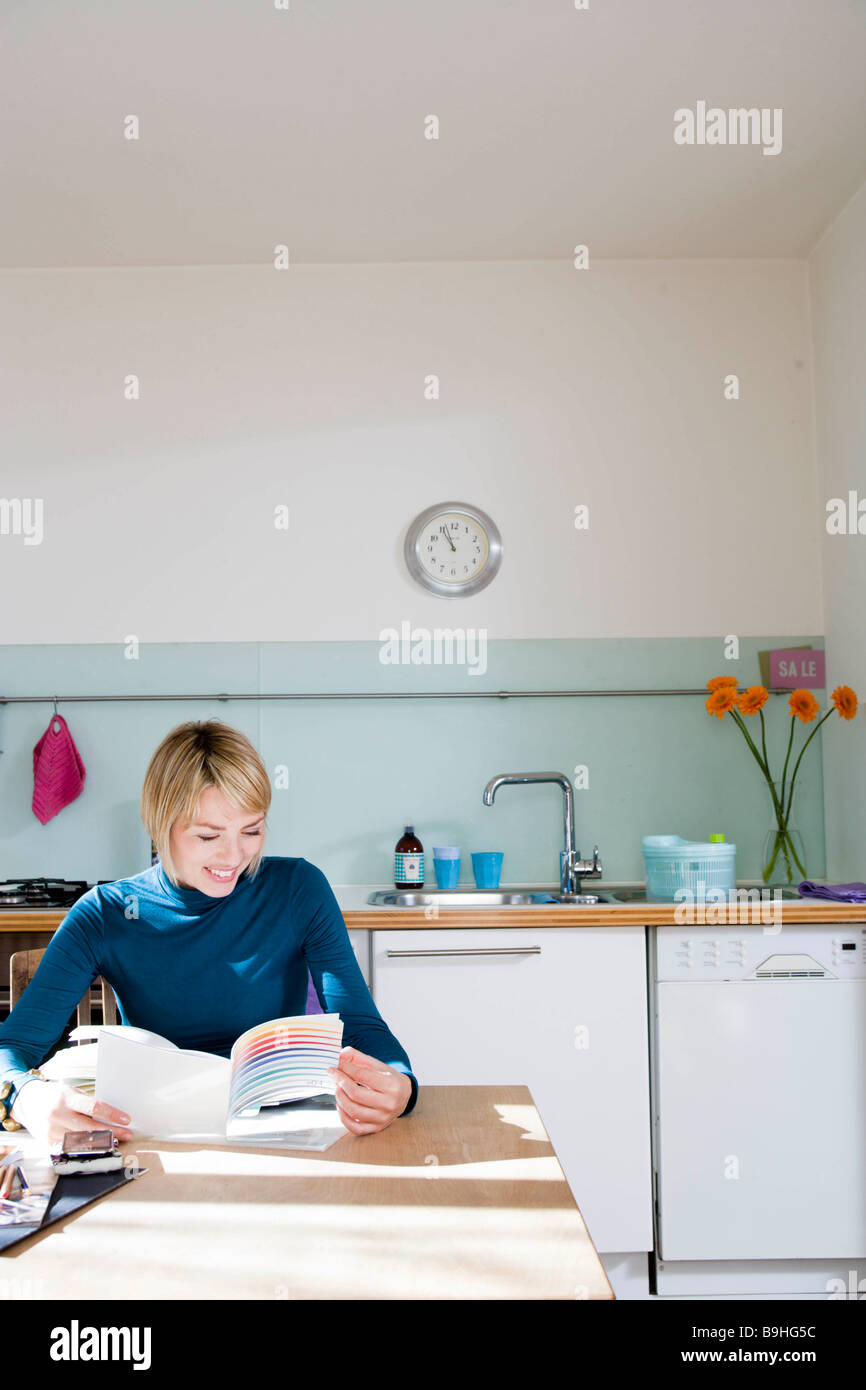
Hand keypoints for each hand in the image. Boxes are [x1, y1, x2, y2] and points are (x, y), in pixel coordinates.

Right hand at [10, 1080, 132, 1148]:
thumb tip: (110, 1116)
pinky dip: (85, 1150)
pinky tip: (96, 1150)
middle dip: (111, 1132)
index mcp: (66, 1098)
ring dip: (101, 1144)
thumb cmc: (53, 1096)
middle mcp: (58, 1115)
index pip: (93, 1107)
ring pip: (81, 1141)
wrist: (26, 1102)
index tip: (126, 1119)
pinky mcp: (47, 1143)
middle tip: (127, 1134)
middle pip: (90, 1127)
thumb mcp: (70, 1092)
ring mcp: (52, 1131)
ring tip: (116, 1142)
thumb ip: (86, 1104)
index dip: (112, 1114)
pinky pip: (70, 1149)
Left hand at [327, 1047, 412, 1135]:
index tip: (336, 1065)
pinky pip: (355, 1128)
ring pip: (354, 1111)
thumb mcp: (379, 1065)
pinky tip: (340, 1105)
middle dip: (340, 1082)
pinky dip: (343, 1117)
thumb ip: (359, 1058)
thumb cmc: (389, 1079)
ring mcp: (383, 1118)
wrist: (404, 1096)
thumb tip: (341, 1055)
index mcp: (392, 1085)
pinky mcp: (376, 1128)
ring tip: (337, 1088)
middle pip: (356, 1094)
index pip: (362, 1076)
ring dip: (340, 1098)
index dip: (346, 1069)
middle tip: (333, 1074)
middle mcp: (389, 1104)